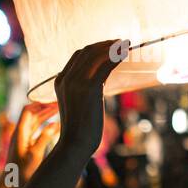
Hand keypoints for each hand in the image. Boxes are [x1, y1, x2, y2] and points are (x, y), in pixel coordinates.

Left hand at [4, 102, 59, 184]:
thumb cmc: (21, 174)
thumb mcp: (35, 155)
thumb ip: (44, 138)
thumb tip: (55, 124)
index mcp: (19, 133)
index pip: (28, 110)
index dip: (40, 104)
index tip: (53, 100)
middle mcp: (21, 135)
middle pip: (33, 115)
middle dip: (46, 108)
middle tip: (61, 104)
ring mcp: (24, 141)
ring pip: (36, 123)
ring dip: (47, 116)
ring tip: (61, 111)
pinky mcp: (28, 148)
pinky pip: (38, 133)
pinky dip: (47, 127)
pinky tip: (57, 127)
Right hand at [52, 39, 126, 161]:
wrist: (74, 144)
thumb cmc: (80, 129)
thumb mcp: (77, 104)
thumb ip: (83, 90)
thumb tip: (99, 81)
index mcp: (60, 81)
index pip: (78, 55)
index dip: (96, 48)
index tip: (110, 46)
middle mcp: (66, 78)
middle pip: (87, 51)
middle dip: (105, 44)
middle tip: (121, 43)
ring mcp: (76, 82)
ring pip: (96, 55)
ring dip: (113, 47)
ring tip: (127, 44)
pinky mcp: (89, 88)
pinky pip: (104, 65)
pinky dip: (116, 56)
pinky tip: (125, 53)